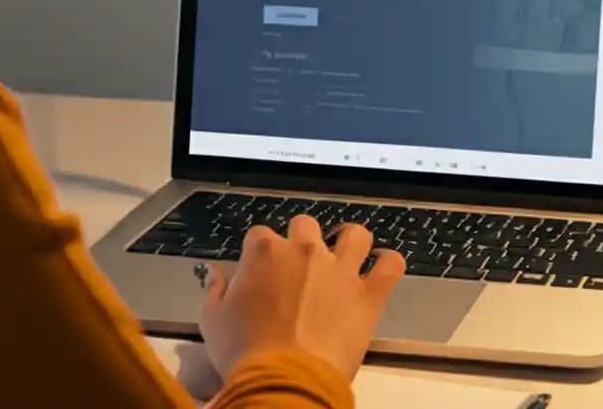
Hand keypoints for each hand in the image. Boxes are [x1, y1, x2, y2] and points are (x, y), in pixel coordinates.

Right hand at [198, 215, 405, 381]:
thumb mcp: (213, 320)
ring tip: (345, 253)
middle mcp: (305, 251)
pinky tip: (383, 265)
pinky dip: (389, 262)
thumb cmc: (244, 351)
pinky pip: (390, 265)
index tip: (259, 269)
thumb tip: (218, 274)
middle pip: (305, 225)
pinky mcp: (369, 294)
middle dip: (301, 239)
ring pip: (355, 235)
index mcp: (265, 253)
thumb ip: (216, 290)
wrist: (284, 378)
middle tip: (298, 264)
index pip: (260, 235)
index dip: (259, 252)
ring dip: (349, 240)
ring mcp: (341, 270)